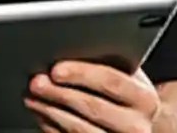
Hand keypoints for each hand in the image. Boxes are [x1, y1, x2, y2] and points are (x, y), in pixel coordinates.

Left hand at [24, 62, 160, 132]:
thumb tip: (65, 50)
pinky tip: (42, 114)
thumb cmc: (124, 94)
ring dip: (50, 111)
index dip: (81, 74)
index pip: (112, 82)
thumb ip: (103, 63)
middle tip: (37, 82)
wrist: (135, 124)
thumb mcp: (124, 75)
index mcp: (144, 98)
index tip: (56, 70)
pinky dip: (52, 128)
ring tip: (32, 97)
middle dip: (59, 93)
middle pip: (93, 107)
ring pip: (80, 130)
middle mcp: (137, 126)